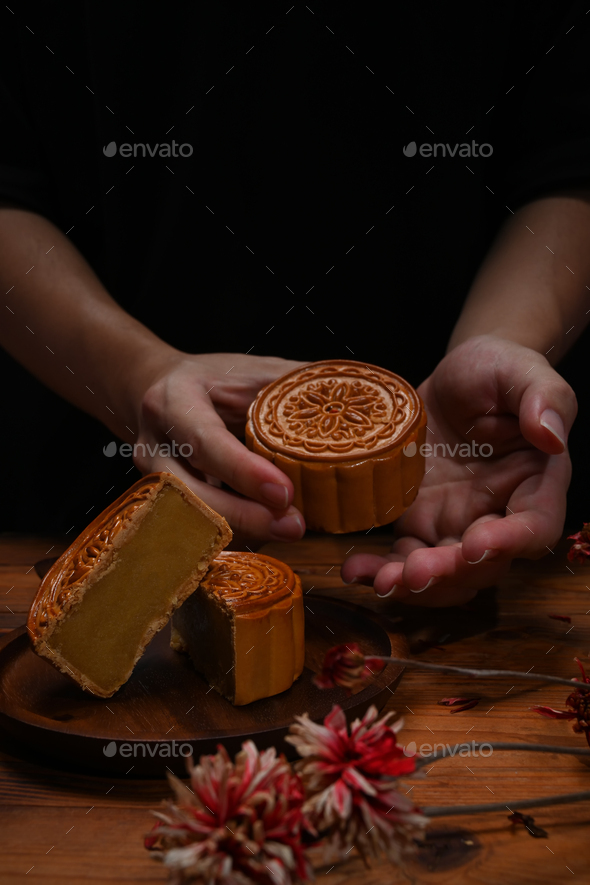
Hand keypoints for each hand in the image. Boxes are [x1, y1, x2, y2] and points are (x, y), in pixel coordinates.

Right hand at [132, 352, 306, 541]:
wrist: (160, 391)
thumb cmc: (212, 381)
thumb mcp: (247, 370)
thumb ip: (289, 385)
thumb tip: (349, 399)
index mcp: (173, 402)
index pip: (205, 441)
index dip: (243, 471)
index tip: (283, 492)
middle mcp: (154, 446)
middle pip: (190, 495)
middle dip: (245, 516)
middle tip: (294, 526)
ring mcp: (152, 482)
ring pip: (192, 521)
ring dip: (242, 530)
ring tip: (287, 529)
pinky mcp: (162, 506)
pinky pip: (197, 529)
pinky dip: (235, 532)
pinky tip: (267, 531)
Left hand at [341, 336, 576, 605]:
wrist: (454, 377)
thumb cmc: (496, 371)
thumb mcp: (522, 371)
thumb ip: (544, 398)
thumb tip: (551, 436)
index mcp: (535, 484)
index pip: (534, 527)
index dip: (508, 543)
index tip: (474, 544)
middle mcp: (498, 514)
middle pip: (484, 565)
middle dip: (449, 575)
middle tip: (414, 573)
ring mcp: (457, 523)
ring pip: (444, 574)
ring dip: (413, 585)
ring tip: (379, 581)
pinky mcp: (421, 522)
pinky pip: (403, 556)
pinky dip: (380, 569)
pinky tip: (355, 570)